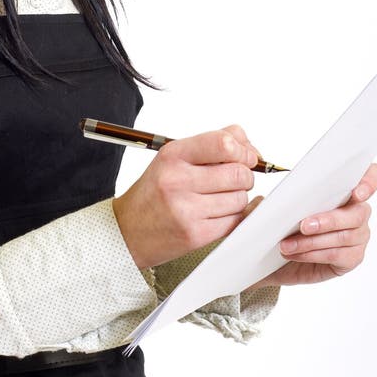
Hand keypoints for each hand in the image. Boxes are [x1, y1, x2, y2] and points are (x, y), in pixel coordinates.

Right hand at [112, 124, 260, 268]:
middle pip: (238, 172)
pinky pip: (234, 221)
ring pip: (240, 198)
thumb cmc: (154, 191)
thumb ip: (211, 144)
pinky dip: (234, 216)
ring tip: (221, 197)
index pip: (223, 143)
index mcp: (173, 154)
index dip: (244, 150)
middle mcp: (178, 179)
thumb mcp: (173, 157)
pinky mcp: (195, 234)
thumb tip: (249, 147)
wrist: (128, 231)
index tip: (247, 157)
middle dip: (246, 175)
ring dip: (238, 197)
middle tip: (236, 179)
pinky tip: (219, 212)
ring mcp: (186, 209)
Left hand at [245, 162, 376, 288]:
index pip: (374, 176)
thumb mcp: (285, 200)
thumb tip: (291, 190)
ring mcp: (358, 236)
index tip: (356, 192)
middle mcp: (358, 211)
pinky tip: (294, 253)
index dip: (371, 181)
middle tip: (303, 225)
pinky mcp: (351, 258)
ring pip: (345, 237)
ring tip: (286, 244)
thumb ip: (295, 190)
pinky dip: (312, 254)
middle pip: (358, 213)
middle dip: (329, 219)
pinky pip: (337, 255)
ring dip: (312, 241)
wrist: (275, 249)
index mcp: (347, 188)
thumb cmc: (284, 217)